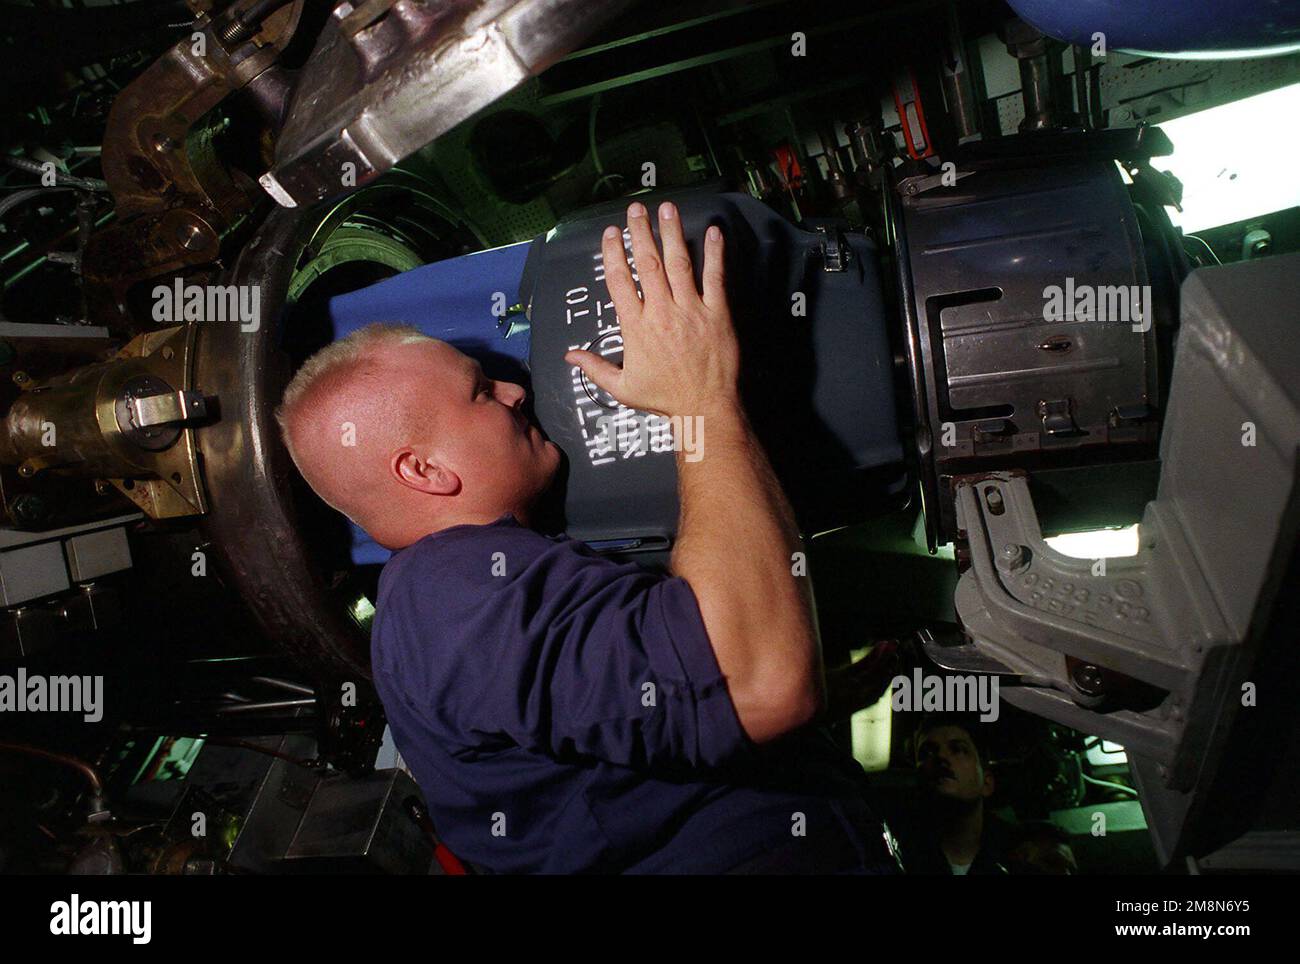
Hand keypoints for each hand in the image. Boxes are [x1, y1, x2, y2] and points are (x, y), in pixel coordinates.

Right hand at [564, 200, 740, 418]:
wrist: (703, 407)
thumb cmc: (663, 398)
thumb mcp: (622, 387)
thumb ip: (595, 367)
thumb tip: (570, 356)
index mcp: (636, 327)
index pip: (620, 281)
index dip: (614, 254)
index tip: (611, 233)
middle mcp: (661, 312)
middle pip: (647, 264)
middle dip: (641, 233)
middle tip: (636, 209)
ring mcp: (691, 310)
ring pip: (678, 264)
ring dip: (671, 234)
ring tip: (666, 209)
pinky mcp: (717, 314)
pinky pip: (715, 278)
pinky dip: (714, 254)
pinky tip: (712, 232)